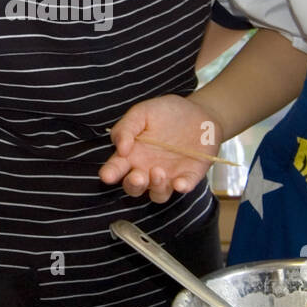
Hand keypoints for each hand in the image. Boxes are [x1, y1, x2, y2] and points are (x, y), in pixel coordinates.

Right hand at [99, 95, 221, 203]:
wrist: (198, 112)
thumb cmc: (166, 112)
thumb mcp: (142, 112)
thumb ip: (126, 128)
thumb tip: (120, 148)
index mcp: (132, 155)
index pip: (116, 169)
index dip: (110, 174)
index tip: (108, 175)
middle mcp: (147, 170)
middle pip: (134, 188)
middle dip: (133, 185)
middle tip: (138, 176)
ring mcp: (168, 176)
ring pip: (157, 194)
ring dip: (156, 188)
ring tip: (159, 172)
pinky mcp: (188, 176)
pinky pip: (184, 187)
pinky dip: (182, 187)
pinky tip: (180, 183)